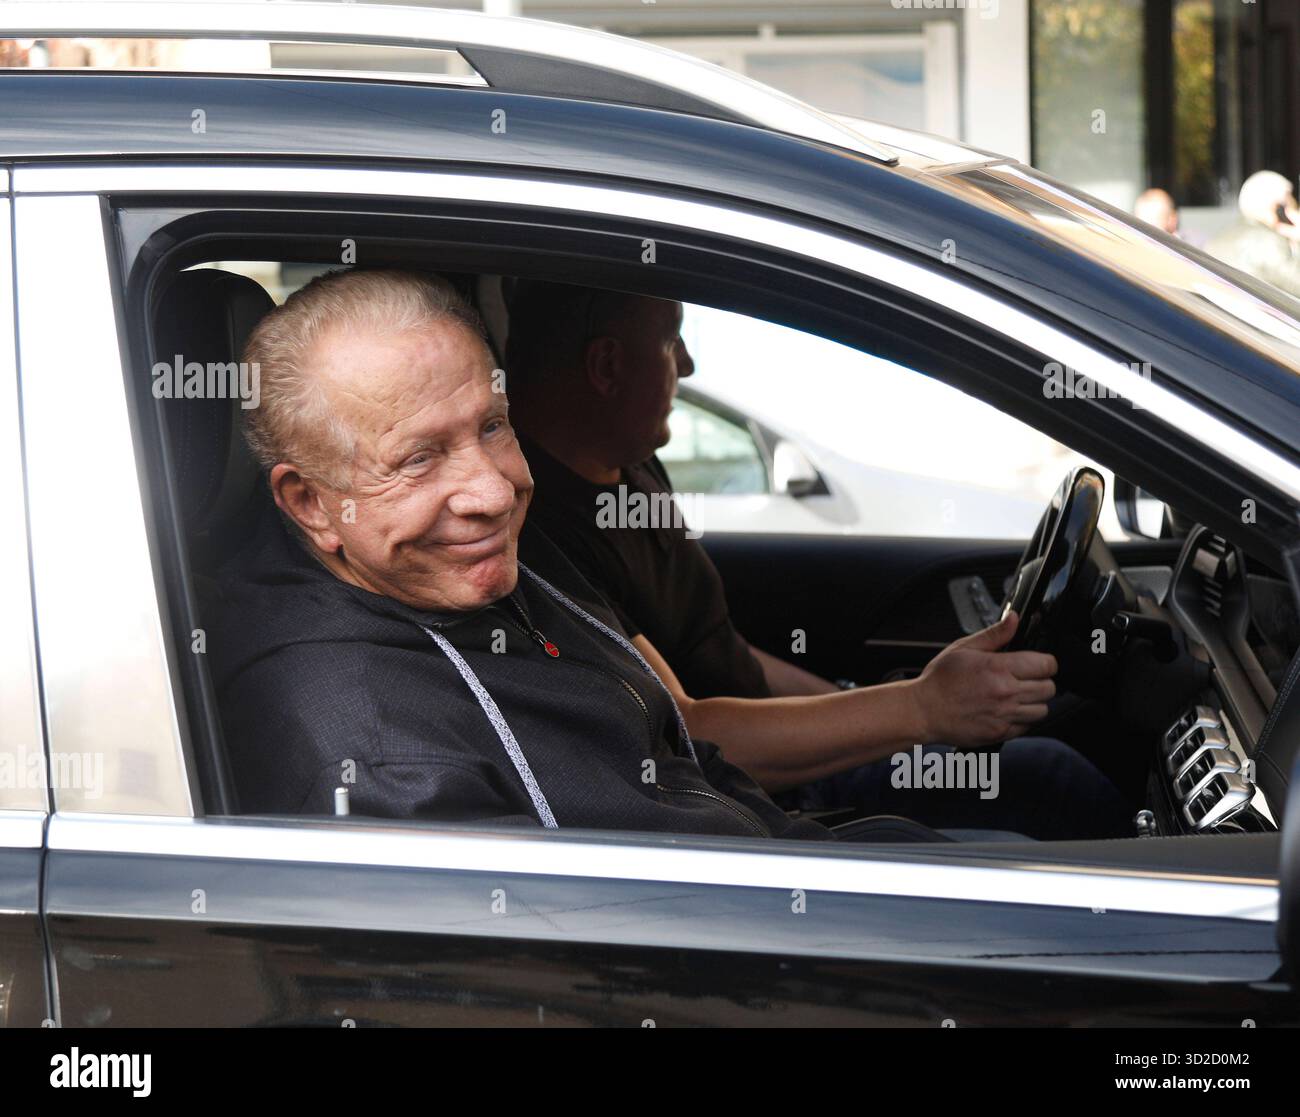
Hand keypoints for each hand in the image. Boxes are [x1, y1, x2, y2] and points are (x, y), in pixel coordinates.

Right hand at [907, 611, 1056, 746]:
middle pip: (1048, 688)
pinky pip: (1028, 726)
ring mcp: (1004, 715)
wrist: (923, 711)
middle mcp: (1006, 693)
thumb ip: (994, 634)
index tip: (1036, 663)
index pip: (1047, 665)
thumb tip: (1013, 618)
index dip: (1044, 662)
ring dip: (1034, 701)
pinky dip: (1022, 719)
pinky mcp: (1000, 733)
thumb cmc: (939, 681)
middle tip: (1024, 678)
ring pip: (1042, 709)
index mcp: (999, 668)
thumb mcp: (964, 648)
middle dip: (1040, 681)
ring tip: (1016, 695)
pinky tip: (1007, 710)